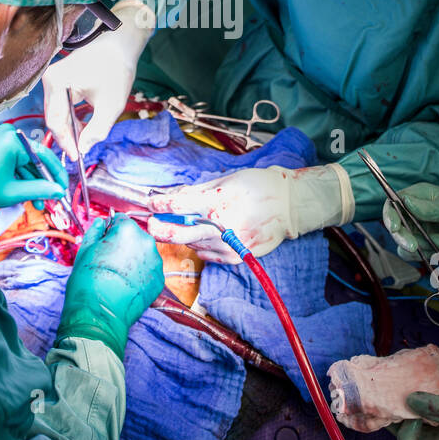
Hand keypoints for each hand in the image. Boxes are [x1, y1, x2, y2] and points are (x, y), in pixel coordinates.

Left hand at [0, 123, 65, 213]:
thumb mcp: (11, 192)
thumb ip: (39, 190)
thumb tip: (59, 191)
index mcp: (14, 141)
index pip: (45, 156)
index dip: (57, 176)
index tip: (64, 191)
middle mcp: (9, 135)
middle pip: (36, 159)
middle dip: (44, 182)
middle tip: (52, 201)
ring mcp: (1, 140)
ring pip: (25, 163)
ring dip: (32, 183)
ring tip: (39, 204)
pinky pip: (15, 162)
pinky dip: (20, 178)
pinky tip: (27, 196)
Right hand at [43, 0, 155, 159]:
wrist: (120, 43)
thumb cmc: (116, 69)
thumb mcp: (110, 105)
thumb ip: (96, 130)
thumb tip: (83, 149)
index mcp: (57, 83)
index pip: (56, 122)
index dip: (66, 142)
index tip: (77, 158)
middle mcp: (50, 80)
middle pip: (53, 118)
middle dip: (68, 137)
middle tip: (81, 152)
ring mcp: (54, 79)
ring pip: (57, 114)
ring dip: (71, 128)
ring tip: (87, 138)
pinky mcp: (60, 80)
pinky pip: (61, 106)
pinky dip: (72, 118)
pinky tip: (85, 125)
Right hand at [57, 216, 163, 355]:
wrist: (99, 313)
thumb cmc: (88, 281)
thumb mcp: (85, 250)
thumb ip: (96, 231)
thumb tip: (102, 223)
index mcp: (128, 230)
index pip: (121, 220)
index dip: (111, 230)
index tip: (105, 242)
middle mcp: (147, 242)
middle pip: (135, 236)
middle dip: (124, 245)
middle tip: (109, 261)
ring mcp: (156, 262)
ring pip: (144, 254)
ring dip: (134, 259)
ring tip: (118, 276)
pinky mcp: (160, 280)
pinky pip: (149, 271)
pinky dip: (141, 275)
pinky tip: (127, 285)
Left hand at [146, 164, 351, 263]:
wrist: (289, 207)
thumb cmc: (257, 187)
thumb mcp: (226, 181)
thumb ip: (196, 191)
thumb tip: (171, 196)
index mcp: (217, 202)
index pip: (178, 206)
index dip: (159, 204)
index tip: (150, 203)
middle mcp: (220, 227)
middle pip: (178, 233)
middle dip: (160, 228)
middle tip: (152, 224)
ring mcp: (227, 245)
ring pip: (191, 244)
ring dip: (186, 235)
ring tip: (196, 223)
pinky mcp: (233, 258)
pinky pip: (206, 254)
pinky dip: (202, 244)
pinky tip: (212, 233)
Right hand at [383, 183, 438, 259]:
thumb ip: (429, 208)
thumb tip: (405, 201)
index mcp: (418, 195)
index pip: (393, 202)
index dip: (390, 215)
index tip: (394, 228)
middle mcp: (413, 210)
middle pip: (394, 224)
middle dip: (404, 237)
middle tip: (416, 247)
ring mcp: (416, 228)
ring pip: (403, 242)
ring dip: (424, 246)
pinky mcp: (421, 243)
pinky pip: (412, 254)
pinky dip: (426, 254)